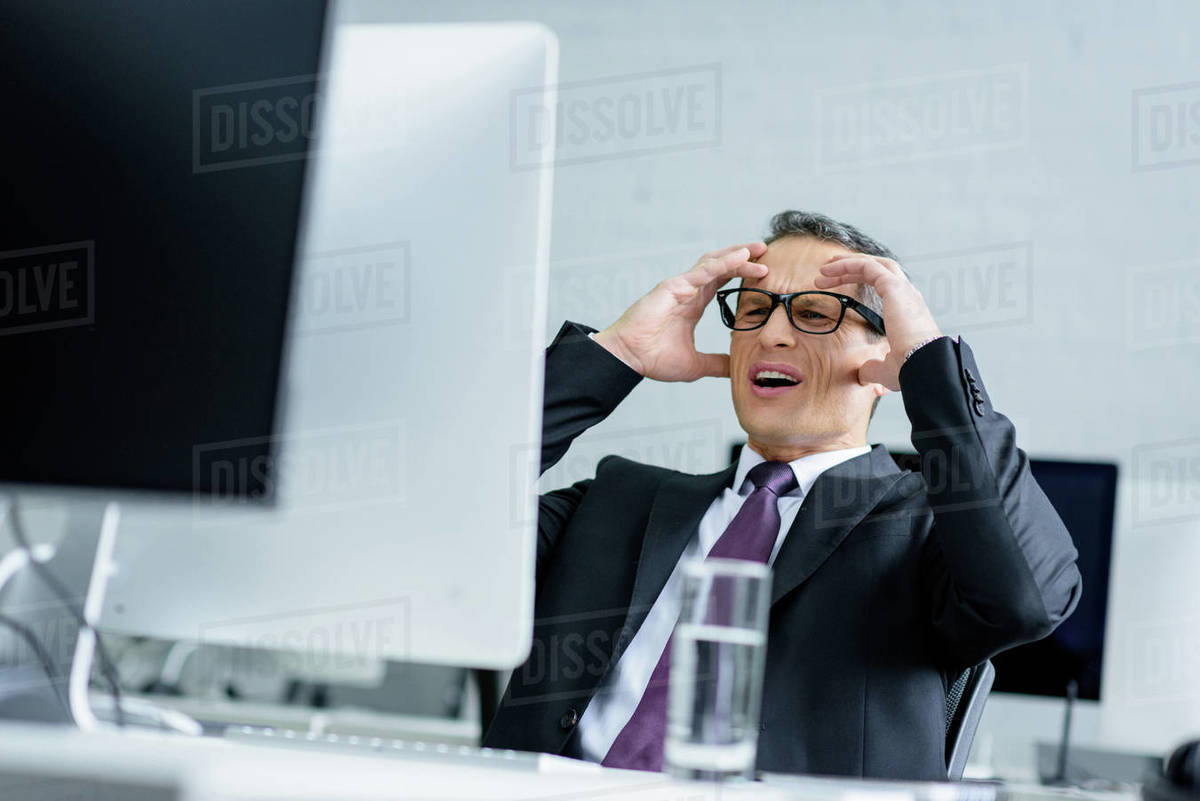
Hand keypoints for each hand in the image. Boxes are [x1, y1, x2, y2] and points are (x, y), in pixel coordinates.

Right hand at [593, 242, 767, 380]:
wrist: (629, 359)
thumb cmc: (653, 359)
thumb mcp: (695, 365)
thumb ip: (716, 363)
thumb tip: (735, 368)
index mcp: (693, 304)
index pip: (722, 280)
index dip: (741, 273)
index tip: (764, 273)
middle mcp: (688, 291)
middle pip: (720, 265)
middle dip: (743, 257)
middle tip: (766, 252)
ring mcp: (680, 286)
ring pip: (713, 262)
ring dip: (736, 255)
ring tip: (757, 250)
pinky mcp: (673, 287)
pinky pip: (703, 271)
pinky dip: (724, 263)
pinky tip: (742, 257)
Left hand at [813, 254, 941, 391]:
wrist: (924, 364)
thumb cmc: (911, 368)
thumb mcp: (886, 369)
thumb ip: (873, 368)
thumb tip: (864, 373)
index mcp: (906, 309)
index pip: (882, 285)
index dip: (858, 281)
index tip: (834, 286)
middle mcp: (907, 295)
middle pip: (876, 270)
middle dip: (850, 269)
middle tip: (825, 273)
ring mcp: (902, 288)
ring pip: (872, 264)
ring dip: (846, 264)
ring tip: (823, 270)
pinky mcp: (894, 287)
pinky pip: (867, 266)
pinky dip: (848, 264)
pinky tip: (830, 271)